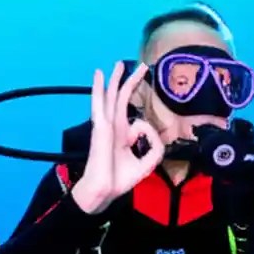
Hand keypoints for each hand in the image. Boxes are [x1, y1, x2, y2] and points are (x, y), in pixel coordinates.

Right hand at [71, 61, 164, 213]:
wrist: (105, 190)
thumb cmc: (120, 179)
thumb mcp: (147, 162)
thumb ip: (155, 146)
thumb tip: (149, 129)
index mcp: (123, 136)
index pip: (138, 121)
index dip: (147, 131)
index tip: (146, 144)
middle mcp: (115, 127)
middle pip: (123, 99)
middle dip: (132, 82)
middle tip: (142, 67)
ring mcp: (106, 125)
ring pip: (112, 96)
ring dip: (116, 78)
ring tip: (120, 63)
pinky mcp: (101, 126)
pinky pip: (99, 103)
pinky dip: (98, 88)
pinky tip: (99, 74)